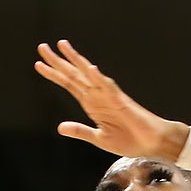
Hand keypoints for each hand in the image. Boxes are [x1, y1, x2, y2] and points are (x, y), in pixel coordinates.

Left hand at [33, 40, 188, 160]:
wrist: (152, 144)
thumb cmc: (130, 140)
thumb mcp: (98, 139)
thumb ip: (80, 131)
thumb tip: (59, 127)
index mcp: (92, 105)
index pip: (69, 85)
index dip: (54, 75)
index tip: (38, 64)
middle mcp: (98, 96)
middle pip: (74, 75)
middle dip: (58, 61)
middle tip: (42, 47)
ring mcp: (109, 97)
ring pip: (89, 74)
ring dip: (76, 61)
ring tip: (62, 46)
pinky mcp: (122, 102)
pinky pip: (109, 88)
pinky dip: (99, 78)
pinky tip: (89, 68)